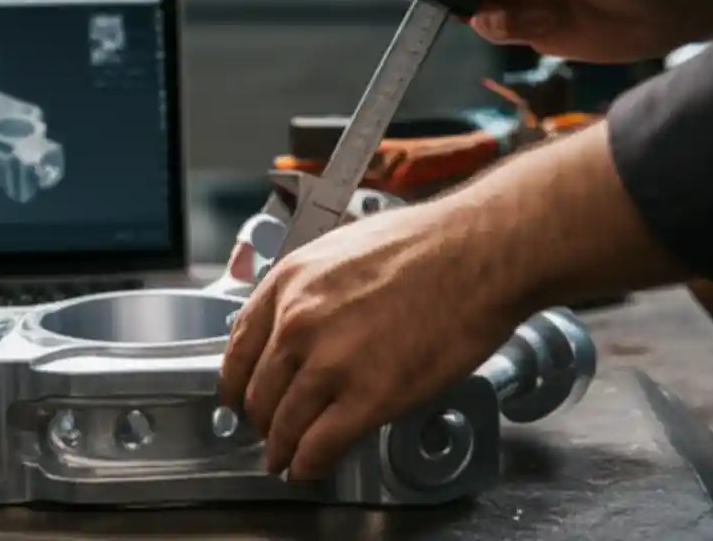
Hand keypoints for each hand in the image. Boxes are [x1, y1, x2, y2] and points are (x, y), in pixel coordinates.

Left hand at [218, 200, 530, 479]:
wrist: (476, 254)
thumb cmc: (424, 245)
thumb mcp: (339, 251)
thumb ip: (308, 291)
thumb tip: (294, 324)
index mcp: (287, 284)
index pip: (238, 347)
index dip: (235, 383)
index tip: (238, 398)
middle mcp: (297, 323)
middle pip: (258, 391)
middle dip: (261, 420)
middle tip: (267, 432)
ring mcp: (330, 362)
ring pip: (284, 424)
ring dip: (282, 449)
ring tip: (286, 459)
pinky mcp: (369, 397)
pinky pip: (320, 445)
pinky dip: (309, 464)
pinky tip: (309, 468)